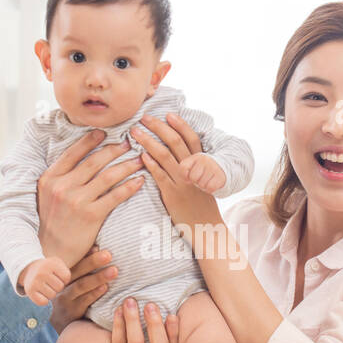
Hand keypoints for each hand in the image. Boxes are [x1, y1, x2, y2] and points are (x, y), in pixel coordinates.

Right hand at [19, 257, 70, 306]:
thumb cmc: (49, 269)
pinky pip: (43, 302)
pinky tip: (40, 293)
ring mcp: (35, 282)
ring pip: (52, 295)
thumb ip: (68, 271)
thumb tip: (78, 287)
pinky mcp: (29, 291)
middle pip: (60, 287)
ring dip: (50, 293)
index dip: (64, 279)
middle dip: (57, 287)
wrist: (28, 270)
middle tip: (50, 282)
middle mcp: (42, 272)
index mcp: (51, 263)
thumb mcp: (58, 264)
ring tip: (45, 286)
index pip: (66, 277)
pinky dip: (43, 300)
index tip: (57, 276)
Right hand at [37, 129, 144, 266]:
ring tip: (139, 159)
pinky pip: (115, 196)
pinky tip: (139, 181)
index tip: (103, 132)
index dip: (89, 141)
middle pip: (94, 162)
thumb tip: (75, 161)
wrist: (49, 251)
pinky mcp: (91, 216)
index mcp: (49, 178)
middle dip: (113, 150)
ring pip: (107, 176)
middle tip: (128, 143)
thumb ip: (59, 178)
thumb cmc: (50, 223)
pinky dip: (129, 186)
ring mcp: (77, 200)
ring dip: (126, 165)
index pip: (72, 153)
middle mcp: (62, 186)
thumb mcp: (45, 196)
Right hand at [49, 246, 117, 333]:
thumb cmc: (73, 294)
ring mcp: (66, 298)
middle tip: (109, 255)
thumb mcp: (74, 280)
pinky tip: (105, 288)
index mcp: (64, 274)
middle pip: (78, 271)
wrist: (61, 320)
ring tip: (114, 271)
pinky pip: (83, 302)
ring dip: (98, 278)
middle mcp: (63, 284)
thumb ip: (83, 266)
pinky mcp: (71, 311)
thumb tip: (99, 246)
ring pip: (81, 286)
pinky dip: (94, 294)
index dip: (86, 255)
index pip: (75, 261)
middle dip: (93, 262)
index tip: (98, 247)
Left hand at [131, 113, 220, 232]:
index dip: (180, 125)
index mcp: (201, 165)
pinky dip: (150, 164)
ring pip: (165, 155)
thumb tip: (179, 153)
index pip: (192, 139)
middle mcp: (192, 170)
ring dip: (148, 141)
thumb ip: (193, 166)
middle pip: (176, 142)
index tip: (168, 114)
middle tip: (145, 118)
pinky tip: (140, 155)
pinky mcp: (173, 195)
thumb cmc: (202, 205)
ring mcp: (183, 182)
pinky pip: (160, 176)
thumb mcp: (203, 181)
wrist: (207, 228)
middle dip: (159, 127)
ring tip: (135, 132)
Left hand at [181, 152, 225, 193]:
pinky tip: (211, 184)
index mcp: (195, 157)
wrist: (222, 167)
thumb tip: (187, 180)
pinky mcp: (220, 176)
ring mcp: (213, 167)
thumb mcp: (193, 165)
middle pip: (193, 177)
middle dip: (196, 181)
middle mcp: (204, 160)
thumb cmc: (203, 169)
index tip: (189, 177)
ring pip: (202, 184)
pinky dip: (210, 189)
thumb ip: (185, 170)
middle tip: (200, 178)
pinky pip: (210, 187)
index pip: (183, 167)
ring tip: (207, 180)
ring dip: (203, 185)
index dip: (184, 176)